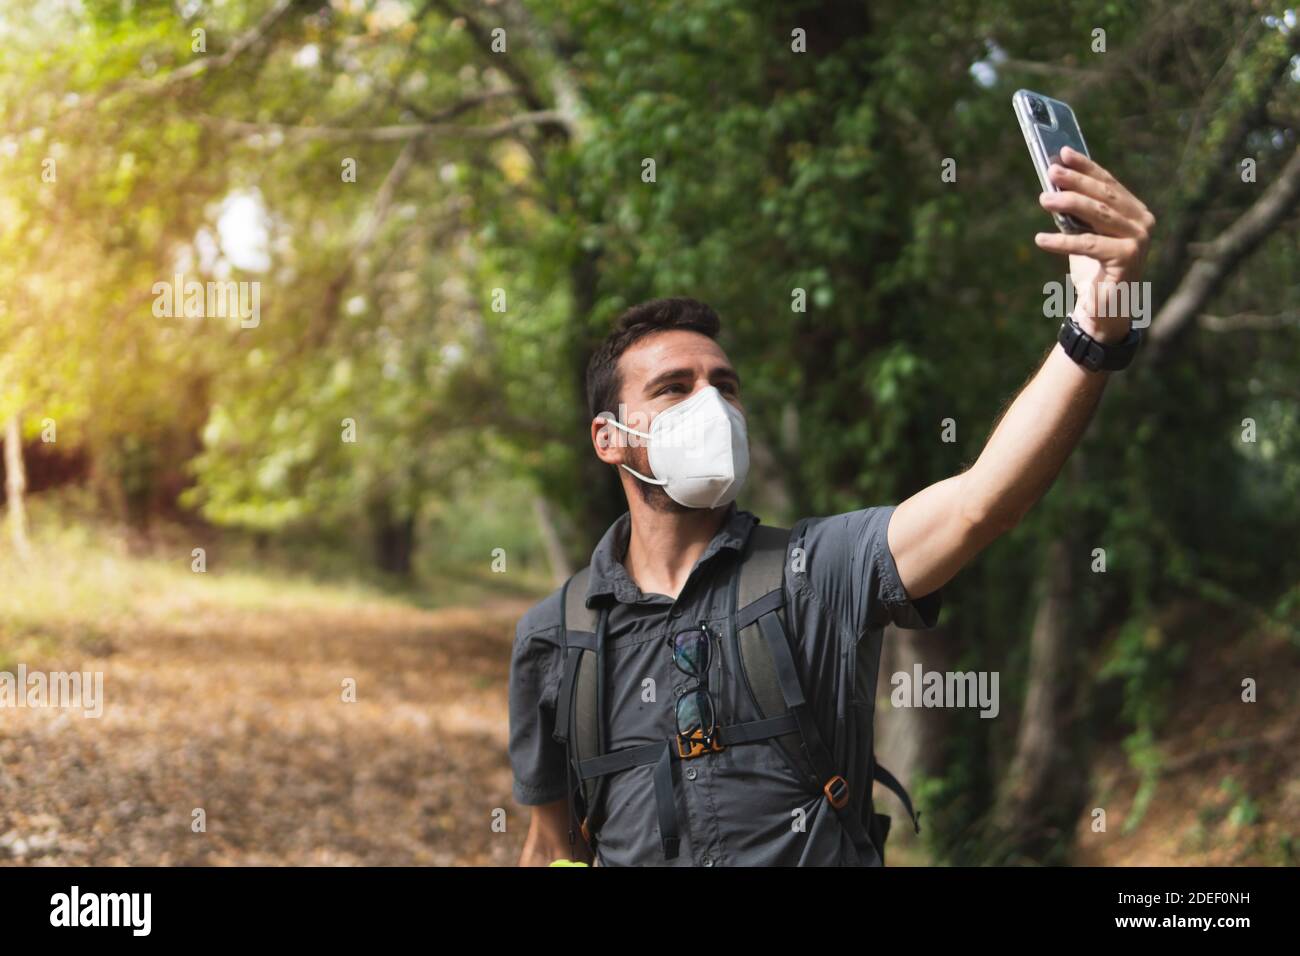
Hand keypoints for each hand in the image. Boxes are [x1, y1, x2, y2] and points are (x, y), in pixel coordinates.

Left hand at [1034, 147, 1155, 342]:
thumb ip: (1077, 213)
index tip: (1064, 153)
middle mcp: (1142, 222)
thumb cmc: (1092, 271)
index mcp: (1135, 212)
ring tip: (1043, 199)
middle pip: (1104, 196)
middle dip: (1076, 181)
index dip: (1087, 167)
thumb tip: (1053, 185)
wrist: (1103, 310)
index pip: (1109, 183)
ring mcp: (1138, 240)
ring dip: (1069, 203)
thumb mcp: (1084, 234)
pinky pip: (1089, 244)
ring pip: (1099, 215)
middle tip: (1051, 172)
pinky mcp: (1127, 258)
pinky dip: (1062, 241)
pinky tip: (1040, 240)